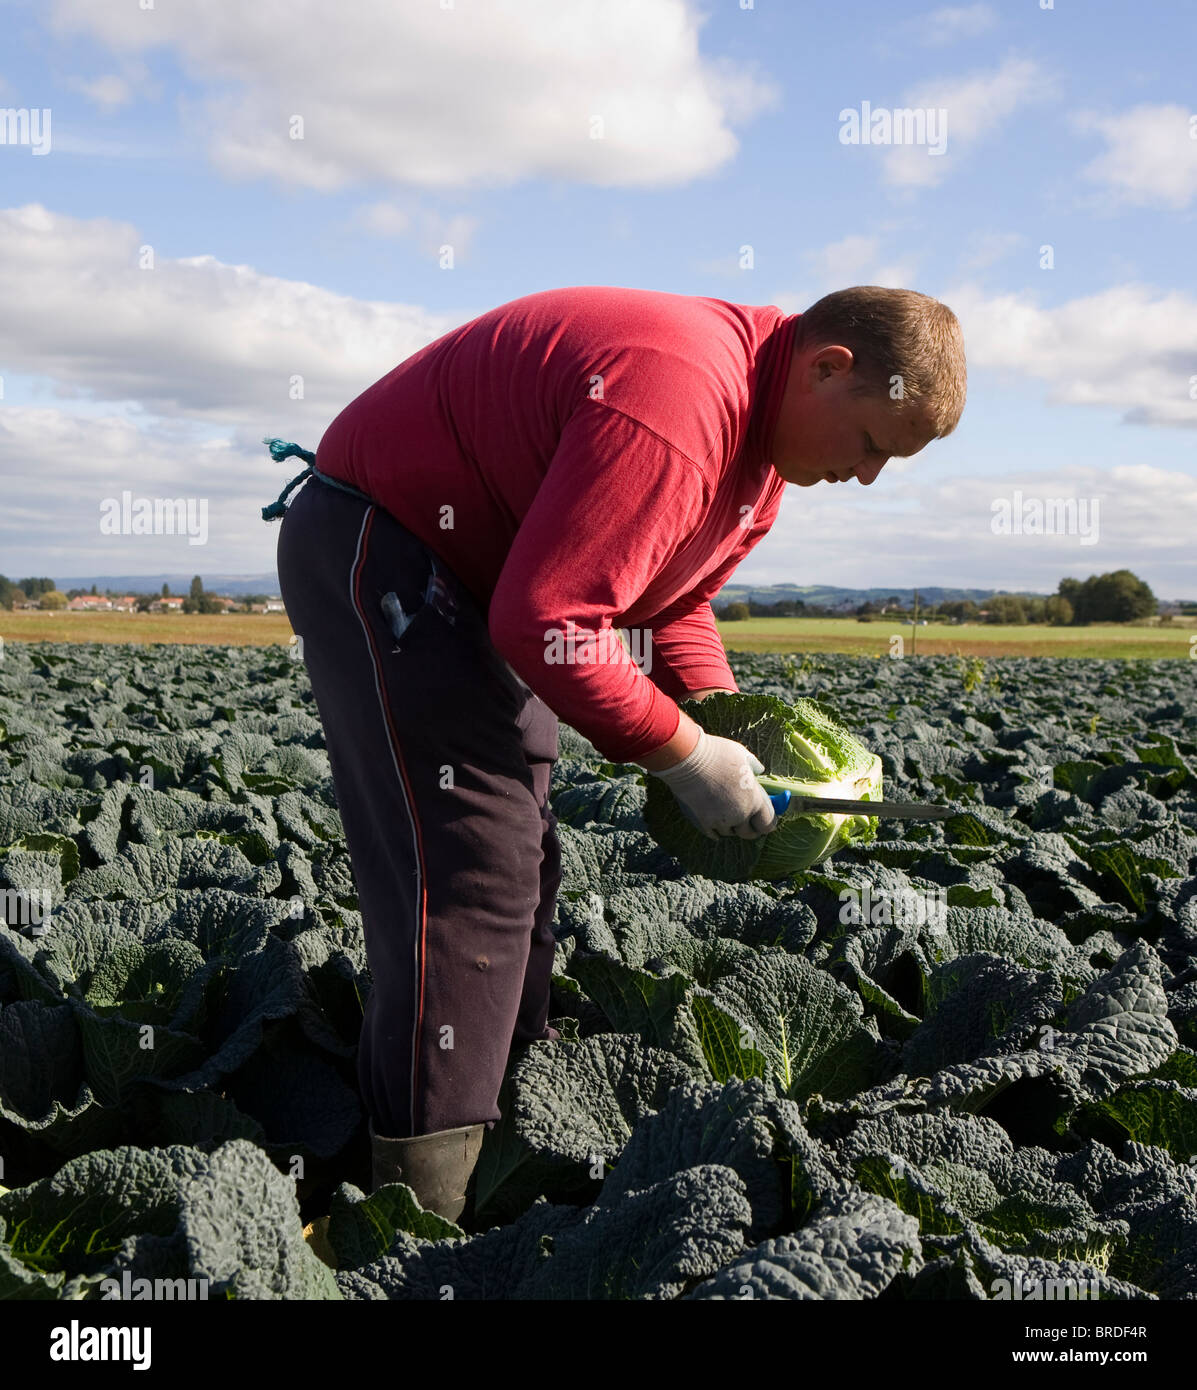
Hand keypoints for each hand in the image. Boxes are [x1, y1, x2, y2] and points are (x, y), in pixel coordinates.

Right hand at [648, 729, 776, 839]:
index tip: (765, 823)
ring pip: (729, 833)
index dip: (768, 824)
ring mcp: (720, 820)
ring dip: (730, 827)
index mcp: (754, 799)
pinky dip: (715, 830)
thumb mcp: (742, 754)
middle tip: (748, 824)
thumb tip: (759, 769)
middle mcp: (739, 813)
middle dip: (750, 829)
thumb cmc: (717, 754)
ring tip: (728, 817)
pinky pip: (713, 834)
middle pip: (749, 833)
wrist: (688, 759)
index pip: (768, 823)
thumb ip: (754, 765)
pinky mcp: (703, 821)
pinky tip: (715, 823)